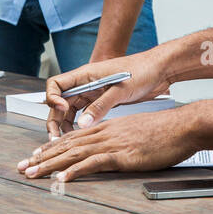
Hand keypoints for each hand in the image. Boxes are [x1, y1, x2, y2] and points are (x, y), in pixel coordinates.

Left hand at [17, 108, 197, 181]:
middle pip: (67, 145)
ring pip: (74, 153)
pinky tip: (62, 178)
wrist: (183, 126)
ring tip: (32, 173)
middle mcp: (105, 133)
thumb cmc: (164, 131)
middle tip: (23, 167)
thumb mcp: (136, 132)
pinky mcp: (122, 154)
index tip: (36, 156)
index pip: (73, 137)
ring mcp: (112, 142)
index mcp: (107, 127)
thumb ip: (120, 139)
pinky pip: (93, 163)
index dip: (52, 147)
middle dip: (42, 157)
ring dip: (50, 164)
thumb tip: (111, 149)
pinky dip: (75, 171)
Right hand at [42, 48, 170, 138]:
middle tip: (55, 139)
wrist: (159, 70)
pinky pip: (84, 113)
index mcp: (86, 74)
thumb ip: (101, 106)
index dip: (53, 98)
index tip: (61, 110)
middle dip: (55, 120)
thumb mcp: (120, 89)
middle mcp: (86, 83)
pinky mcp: (102, 100)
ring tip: (66, 142)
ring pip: (70, 110)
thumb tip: (83, 124)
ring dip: (66, 125)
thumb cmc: (142, 70)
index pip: (56, 84)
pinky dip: (80, 125)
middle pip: (60, 102)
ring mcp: (93, 92)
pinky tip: (82, 136)